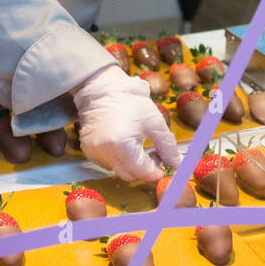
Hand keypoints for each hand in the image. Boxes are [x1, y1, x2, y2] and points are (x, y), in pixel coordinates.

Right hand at [71, 65, 177, 183]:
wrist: (103, 90)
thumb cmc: (131, 103)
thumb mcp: (155, 123)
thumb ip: (167, 147)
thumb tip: (176, 164)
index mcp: (122, 146)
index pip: (144, 172)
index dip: (157, 170)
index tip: (164, 162)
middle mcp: (105, 153)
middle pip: (130, 176)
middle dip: (144, 169)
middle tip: (153, 153)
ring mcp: (94, 153)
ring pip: (118, 170)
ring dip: (131, 164)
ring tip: (137, 144)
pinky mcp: (88, 150)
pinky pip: (107, 163)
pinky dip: (118, 158)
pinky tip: (122, 142)